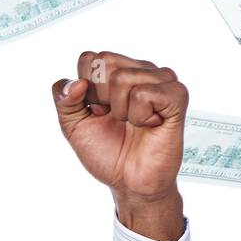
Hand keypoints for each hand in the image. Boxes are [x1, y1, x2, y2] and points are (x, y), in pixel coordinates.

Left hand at [53, 50, 187, 240]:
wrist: (129, 182)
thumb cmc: (107, 152)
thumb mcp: (73, 126)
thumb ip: (64, 101)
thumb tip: (75, 83)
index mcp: (117, 72)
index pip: (89, 58)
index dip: (84, 91)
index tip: (96, 112)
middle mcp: (140, 70)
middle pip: (104, 62)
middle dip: (100, 98)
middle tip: (116, 119)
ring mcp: (161, 80)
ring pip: (122, 79)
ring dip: (121, 112)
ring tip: (133, 124)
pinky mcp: (176, 95)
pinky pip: (143, 94)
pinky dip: (139, 117)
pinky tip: (149, 125)